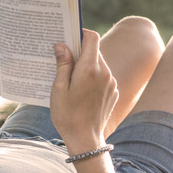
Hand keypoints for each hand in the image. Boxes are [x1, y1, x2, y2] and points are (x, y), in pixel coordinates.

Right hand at [50, 29, 118, 154]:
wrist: (86, 140)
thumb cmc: (68, 115)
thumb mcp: (59, 89)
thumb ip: (62, 65)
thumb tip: (62, 45)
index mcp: (90, 69)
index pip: (92, 38)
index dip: (81, 33)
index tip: (69, 36)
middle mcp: (105, 73)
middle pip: (94, 51)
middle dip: (79, 51)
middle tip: (63, 58)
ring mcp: (111, 83)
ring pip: (99, 64)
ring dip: (85, 65)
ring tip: (69, 78)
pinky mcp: (113, 92)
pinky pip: (103, 77)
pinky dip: (92, 77)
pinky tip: (80, 90)